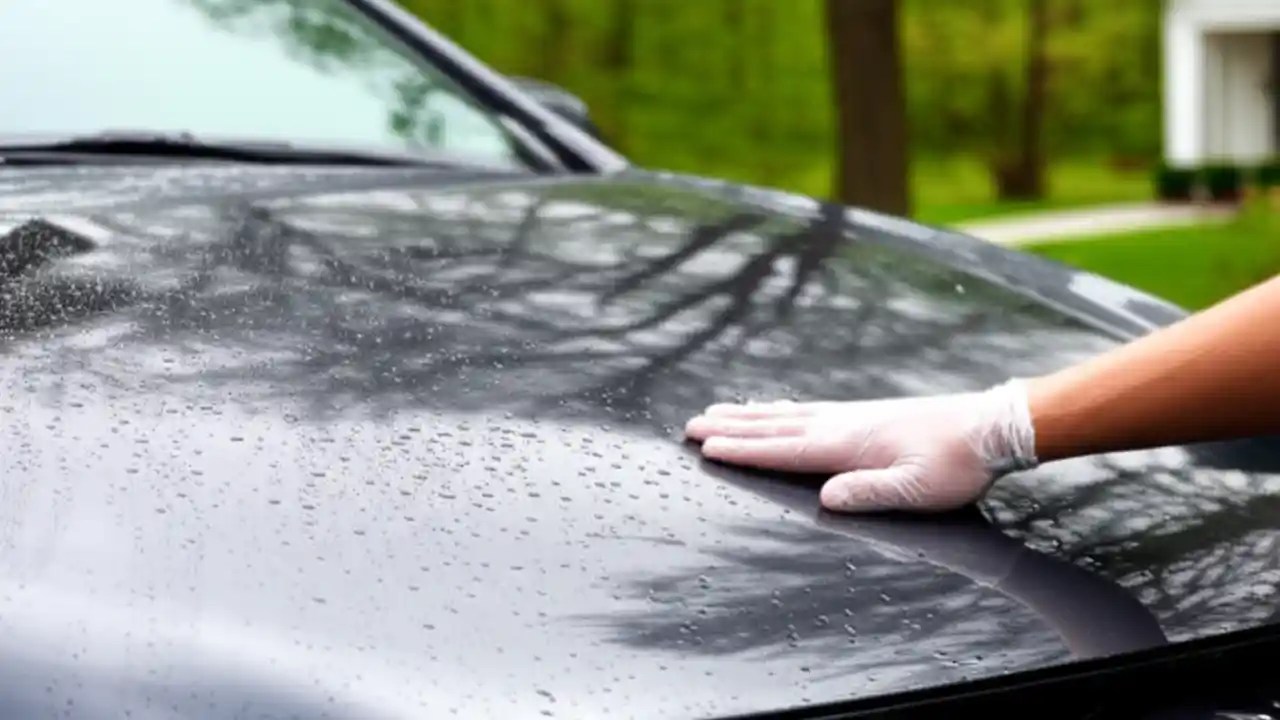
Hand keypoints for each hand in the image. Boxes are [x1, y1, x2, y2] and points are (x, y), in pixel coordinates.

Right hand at [684, 380, 1037, 512]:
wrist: (988, 427)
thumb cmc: (955, 464)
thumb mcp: (916, 489)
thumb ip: (870, 493)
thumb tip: (826, 499)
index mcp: (847, 446)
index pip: (783, 448)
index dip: (743, 450)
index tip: (706, 447)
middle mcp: (841, 425)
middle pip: (773, 426)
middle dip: (730, 428)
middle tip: (691, 424)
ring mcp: (850, 415)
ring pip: (786, 414)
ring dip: (748, 415)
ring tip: (718, 411)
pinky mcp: (864, 414)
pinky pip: (807, 409)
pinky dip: (780, 408)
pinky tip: (776, 408)